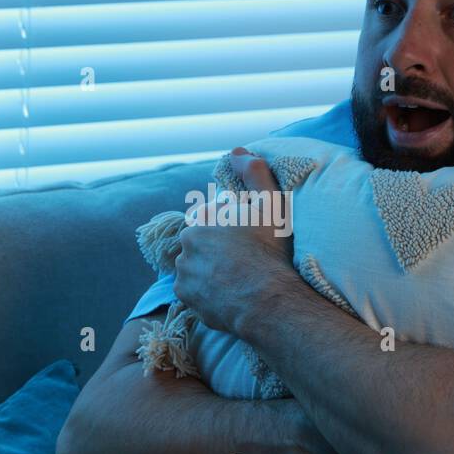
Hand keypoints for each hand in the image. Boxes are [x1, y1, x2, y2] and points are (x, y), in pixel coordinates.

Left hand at [173, 147, 298, 335]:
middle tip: (244, 259)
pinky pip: (195, 292)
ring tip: (237, 278)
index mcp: (200, 223)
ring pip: (196, 268)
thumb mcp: (270, 204)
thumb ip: (254, 173)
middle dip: (216, 250)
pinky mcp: (186, 299)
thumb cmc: (270, 251)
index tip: (245, 239)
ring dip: (210, 270)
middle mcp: (185, 247)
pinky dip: (207, 292)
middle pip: (201, 245)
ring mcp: (184, 275)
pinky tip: (229, 293)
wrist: (268, 301)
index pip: (209, 221)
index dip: (228, 229)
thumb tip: (237, 152)